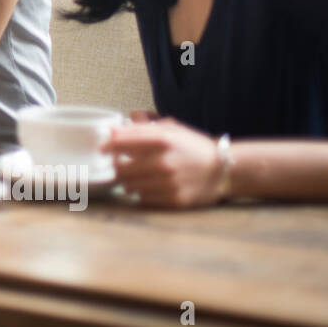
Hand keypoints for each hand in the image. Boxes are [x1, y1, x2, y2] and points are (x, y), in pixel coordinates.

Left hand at [102, 118, 223, 208]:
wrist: (224, 170)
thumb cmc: (194, 147)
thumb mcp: (172, 128)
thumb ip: (144, 126)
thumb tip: (116, 127)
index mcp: (162, 139)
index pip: (120, 142)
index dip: (107, 146)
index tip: (103, 149)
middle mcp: (163, 162)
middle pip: (120, 168)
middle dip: (116, 166)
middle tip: (118, 164)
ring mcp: (168, 183)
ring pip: (129, 185)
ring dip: (128, 181)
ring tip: (135, 176)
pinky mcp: (173, 200)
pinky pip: (143, 199)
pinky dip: (141, 193)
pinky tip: (149, 186)